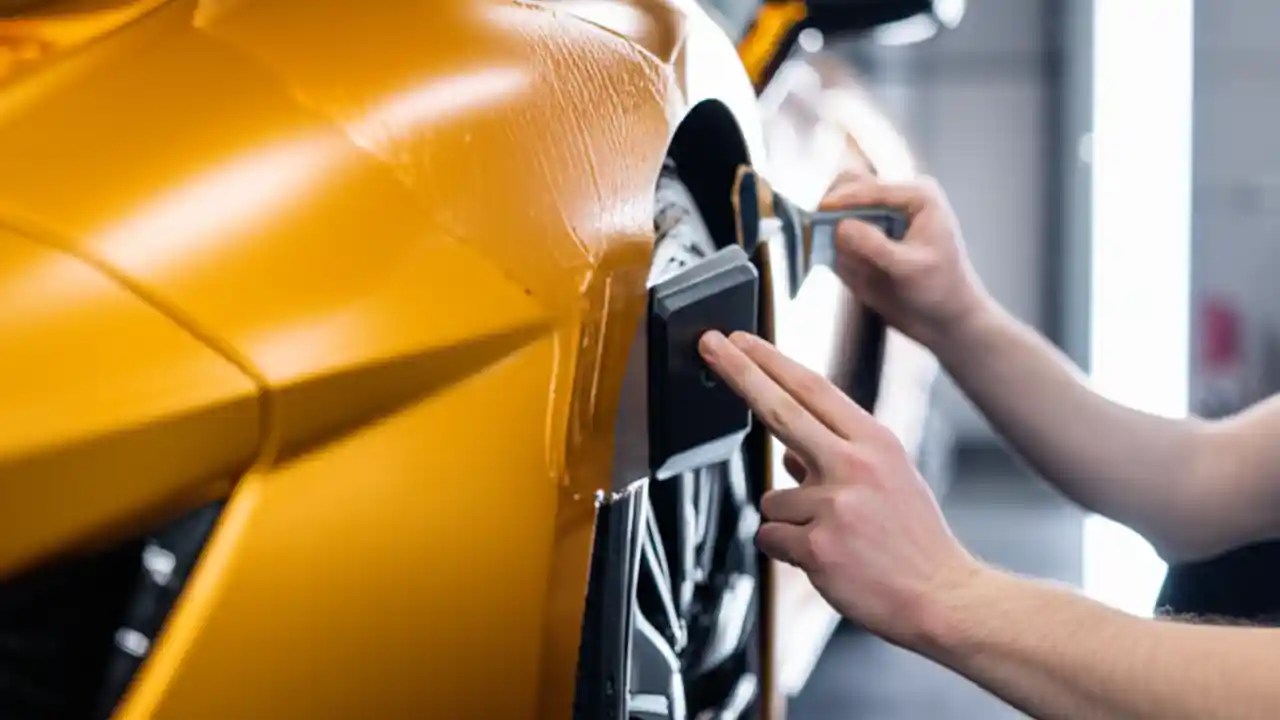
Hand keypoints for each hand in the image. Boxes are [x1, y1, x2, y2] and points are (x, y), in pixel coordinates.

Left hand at [699, 330, 981, 647]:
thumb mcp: (891, 478)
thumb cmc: (914, 540)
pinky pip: (771, 536)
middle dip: (739, 372)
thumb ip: (839, 455)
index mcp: (875, 442)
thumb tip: (789, 448)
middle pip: (780, 409)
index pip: (814, 388)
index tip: (740, 341)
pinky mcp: (817, 547)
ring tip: (835, 539)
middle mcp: (854, 465)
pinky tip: (826, 561)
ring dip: (789, 520)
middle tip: (710, 345)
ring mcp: (834, 505)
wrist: (944, 598)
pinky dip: (787, 550)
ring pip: (772, 497)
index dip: (771, 361)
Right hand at [821, 176, 992, 351]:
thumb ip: (875, 246)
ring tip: (816, 243)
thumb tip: (839, 227)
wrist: (945, 320)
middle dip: (830, 208)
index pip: (870, 188)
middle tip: (814, 229)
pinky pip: (837, 236)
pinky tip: (825, 256)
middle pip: (849, 190)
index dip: (842, 199)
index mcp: (915, 196)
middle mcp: (894, 202)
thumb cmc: (940, 290)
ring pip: (839, 211)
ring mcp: (878, 221)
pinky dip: (828, 244)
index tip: (819, 213)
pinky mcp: (865, 241)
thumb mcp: (909, 268)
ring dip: (826, 226)